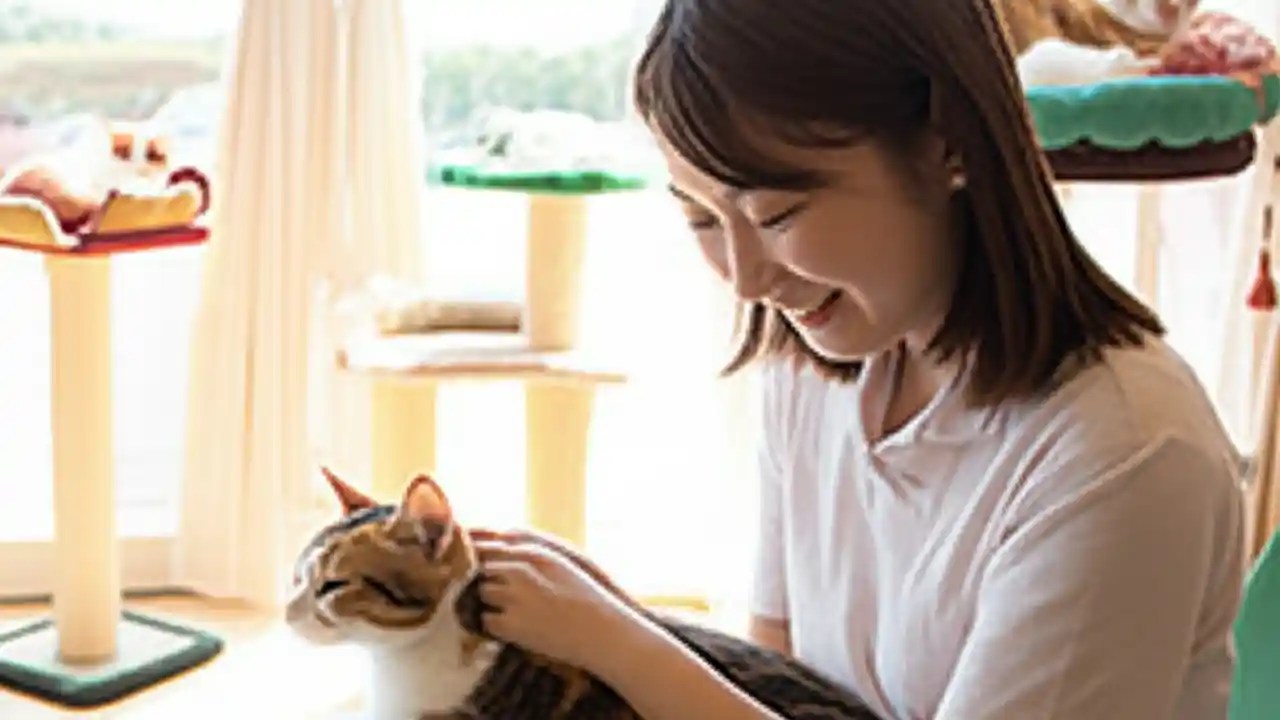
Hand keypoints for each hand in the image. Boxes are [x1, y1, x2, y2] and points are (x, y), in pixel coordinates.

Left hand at [468, 528, 643, 613]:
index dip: (484, 553)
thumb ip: (531, 547)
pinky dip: (497, 625)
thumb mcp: (561, 563)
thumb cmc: (585, 599)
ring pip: (484, 591)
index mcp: (537, 553)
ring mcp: (515, 598)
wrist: (603, 634)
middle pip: (485, 566)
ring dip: (493, 600)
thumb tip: (500, 535)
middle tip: (509, 592)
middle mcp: (523, 571)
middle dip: (490, 577)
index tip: (487, 564)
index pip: (494, 544)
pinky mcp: (511, 625)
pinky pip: (487, 620)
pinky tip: (517, 626)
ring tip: (516, 610)